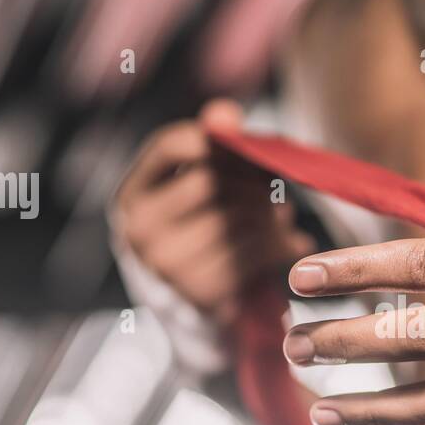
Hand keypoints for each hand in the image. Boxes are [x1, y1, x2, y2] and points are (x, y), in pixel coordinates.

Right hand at [111, 100, 314, 326]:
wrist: (196, 312)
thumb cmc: (200, 236)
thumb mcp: (195, 191)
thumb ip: (210, 147)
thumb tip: (225, 112)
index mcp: (131, 195)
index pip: (170, 145)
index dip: (218, 138)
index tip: (254, 145)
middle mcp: (139, 228)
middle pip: (210, 180)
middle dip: (254, 179)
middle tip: (278, 185)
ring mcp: (166, 263)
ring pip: (239, 217)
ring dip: (275, 214)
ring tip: (285, 215)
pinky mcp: (201, 291)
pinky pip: (255, 252)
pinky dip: (282, 244)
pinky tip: (293, 242)